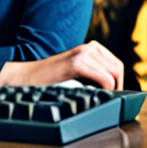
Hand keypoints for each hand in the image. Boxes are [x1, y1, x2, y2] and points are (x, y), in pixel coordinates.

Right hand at [0, 41, 123, 89]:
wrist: (27, 76)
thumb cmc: (51, 78)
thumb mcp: (75, 72)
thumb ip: (92, 73)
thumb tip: (112, 87)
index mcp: (89, 48)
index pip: (116, 64)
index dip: (118, 81)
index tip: (112, 95)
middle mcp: (88, 47)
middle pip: (118, 68)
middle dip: (118, 86)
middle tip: (110, 100)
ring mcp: (83, 53)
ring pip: (113, 73)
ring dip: (113, 89)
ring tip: (103, 99)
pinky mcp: (77, 63)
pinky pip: (104, 78)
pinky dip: (106, 89)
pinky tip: (96, 96)